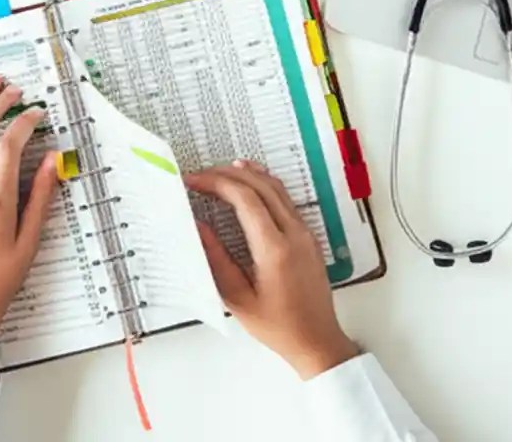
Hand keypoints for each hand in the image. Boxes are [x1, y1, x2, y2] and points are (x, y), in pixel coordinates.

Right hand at [185, 161, 358, 378]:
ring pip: (277, 188)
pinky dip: (265, 186)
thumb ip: (216, 260)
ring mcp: (305, 233)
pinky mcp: (308, 236)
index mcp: (275, 249)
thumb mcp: (238, 298)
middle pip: (261, 186)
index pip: (245, 199)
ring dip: (249, 175)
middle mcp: (295, 234)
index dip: (216, 183)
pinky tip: (252, 184)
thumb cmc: (279, 326)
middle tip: (202, 175)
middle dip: (228, 174)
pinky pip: (286, 200)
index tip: (194, 181)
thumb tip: (198, 228)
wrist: (317, 340)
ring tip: (223, 170)